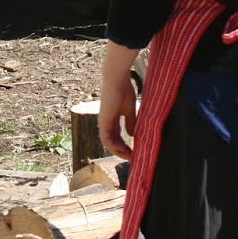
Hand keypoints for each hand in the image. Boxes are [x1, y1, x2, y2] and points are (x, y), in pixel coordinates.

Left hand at [98, 41, 141, 158]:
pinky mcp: (103, 121)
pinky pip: (106, 139)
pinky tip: (123, 150)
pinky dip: (114, 147)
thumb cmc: (124, 90)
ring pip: (108, 143)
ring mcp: (103, 123)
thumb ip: (130, 122)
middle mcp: (105, 123)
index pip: (116, 138)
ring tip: (130, 157)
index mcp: (111, 120)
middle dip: (122, 152)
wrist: (117, 80)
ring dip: (118, 152)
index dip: (124, 146)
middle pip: (112, 143)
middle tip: (133, 158)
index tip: (134, 152)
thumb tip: (131, 135)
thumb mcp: (129, 109)